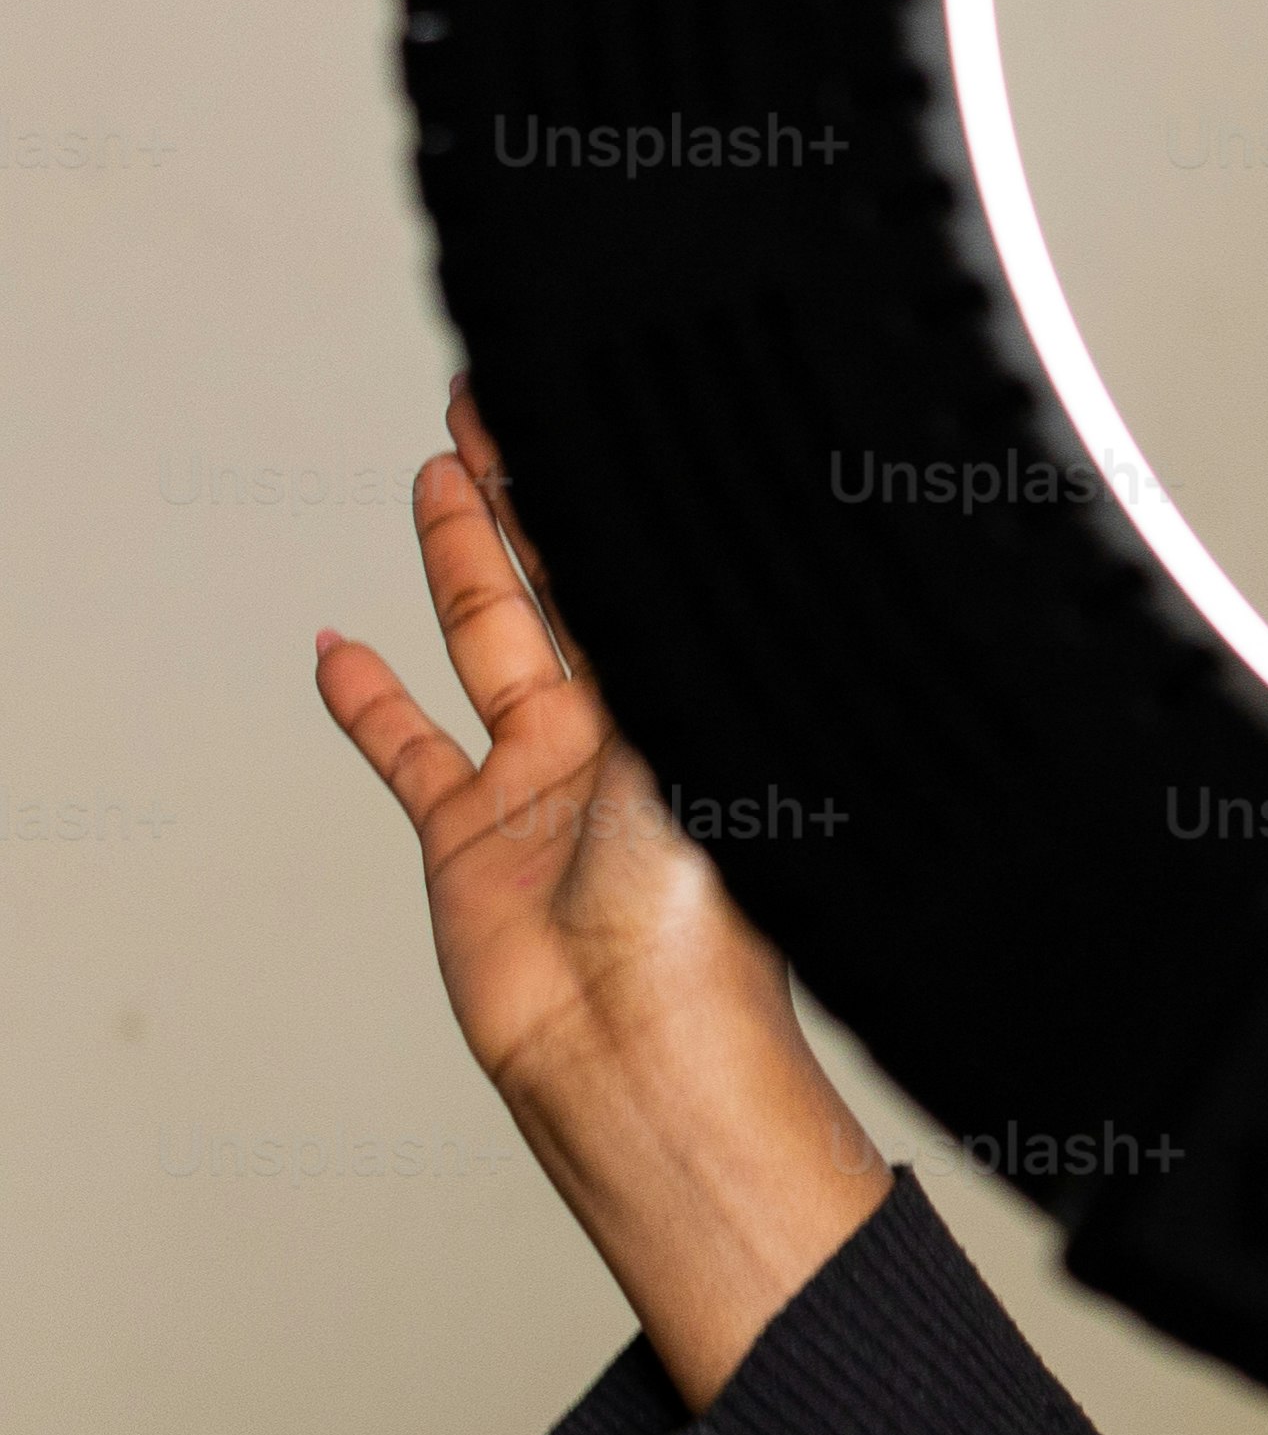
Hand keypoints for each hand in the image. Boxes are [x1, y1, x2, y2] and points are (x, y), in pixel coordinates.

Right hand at [312, 379, 889, 1403]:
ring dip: (464, 556)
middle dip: (534, 482)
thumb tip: (762, 532)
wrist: (637, 1045)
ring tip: (442, 468)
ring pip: (490, 638)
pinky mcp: (471, 839)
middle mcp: (626, 727)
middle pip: (568, 573)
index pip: (653, 557)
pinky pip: (409, 752)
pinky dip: (369, 704)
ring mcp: (543, 781)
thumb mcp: (719, 735)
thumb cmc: (710, 917)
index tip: (589, 389)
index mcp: (700, 695)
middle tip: (502, 392)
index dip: (615, 475)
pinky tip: (338, 650)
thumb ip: (700, 644)